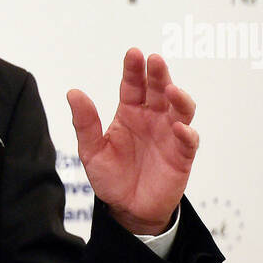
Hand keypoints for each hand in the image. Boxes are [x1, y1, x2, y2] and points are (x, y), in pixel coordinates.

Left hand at [66, 49, 198, 235]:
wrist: (127, 208)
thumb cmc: (111, 177)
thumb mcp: (91, 150)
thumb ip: (85, 123)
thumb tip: (73, 93)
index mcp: (130, 113)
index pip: (133, 85)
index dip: (134, 69)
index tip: (133, 53)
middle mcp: (152, 118)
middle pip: (159, 90)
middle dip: (158, 74)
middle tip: (154, 60)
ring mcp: (169, 134)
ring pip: (180, 109)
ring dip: (178, 97)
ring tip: (170, 89)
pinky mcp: (182, 155)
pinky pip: (188, 141)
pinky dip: (187, 133)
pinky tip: (179, 128)